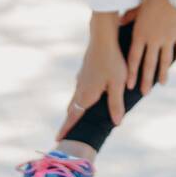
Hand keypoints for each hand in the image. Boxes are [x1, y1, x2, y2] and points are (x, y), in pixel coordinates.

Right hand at [57, 15, 129, 137]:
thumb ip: (116, 104)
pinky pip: (80, 88)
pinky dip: (80, 97)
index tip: (57, 139)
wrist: (103, 37)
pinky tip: (86, 95)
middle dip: (69, 121)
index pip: (73, 116)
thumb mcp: (118, 84)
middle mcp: (81, 87)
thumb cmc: (113, 61)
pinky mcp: (85, 71)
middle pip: (72, 108)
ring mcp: (82, 78)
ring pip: (76, 97)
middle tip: (64, 133)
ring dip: (74, 108)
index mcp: (86, 94)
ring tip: (74, 117)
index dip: (66, 128)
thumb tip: (116, 123)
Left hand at [126, 0, 175, 93]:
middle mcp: (154, 39)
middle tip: (144, 93)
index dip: (132, 73)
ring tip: (162, 83)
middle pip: (149, 64)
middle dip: (146, 80)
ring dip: (163, 73)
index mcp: (141, 33)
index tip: (130, 86)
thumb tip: (120, 21)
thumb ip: (130, 17)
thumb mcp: (139, 6)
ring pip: (165, 60)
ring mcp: (168, 38)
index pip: (134, 58)